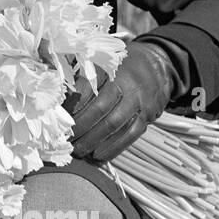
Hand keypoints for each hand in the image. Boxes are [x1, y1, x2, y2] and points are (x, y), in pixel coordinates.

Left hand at [68, 40, 177, 163]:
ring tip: (79, 151)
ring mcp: (138, 101)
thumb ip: (82, 77)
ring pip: (114, 124)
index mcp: (109, 68)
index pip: (87, 87)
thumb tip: (59, 100)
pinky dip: (114, 147)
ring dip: (94, 141)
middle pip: (100, 109)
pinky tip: (99, 156)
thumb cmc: (121, 66)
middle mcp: (125, 84)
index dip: (73, 104)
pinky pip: (131, 134)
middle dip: (80, 127)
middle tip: (65, 140)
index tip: (60, 117)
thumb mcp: (103, 62)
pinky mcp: (148, 115)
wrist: (158, 64)